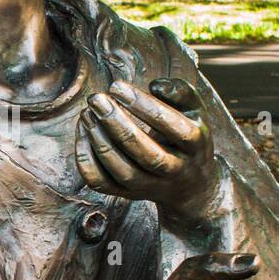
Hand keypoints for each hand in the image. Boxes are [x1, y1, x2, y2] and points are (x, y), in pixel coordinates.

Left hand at [75, 78, 216, 224]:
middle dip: (117, 125)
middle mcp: (175, 171)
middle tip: (96, 99)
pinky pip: (101, 182)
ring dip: (100, 141)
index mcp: (195, 146)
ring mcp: (151, 187)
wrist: (190, 185)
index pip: (172, 126)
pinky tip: (83, 132)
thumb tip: (155, 85)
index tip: (117, 86)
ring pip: (123, 172)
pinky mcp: (128, 194)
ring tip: (87, 113)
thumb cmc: (186, 137)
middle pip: (147, 155)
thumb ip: (180, 92)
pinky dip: (86, 160)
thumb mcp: (195, 112)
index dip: (143, 105)